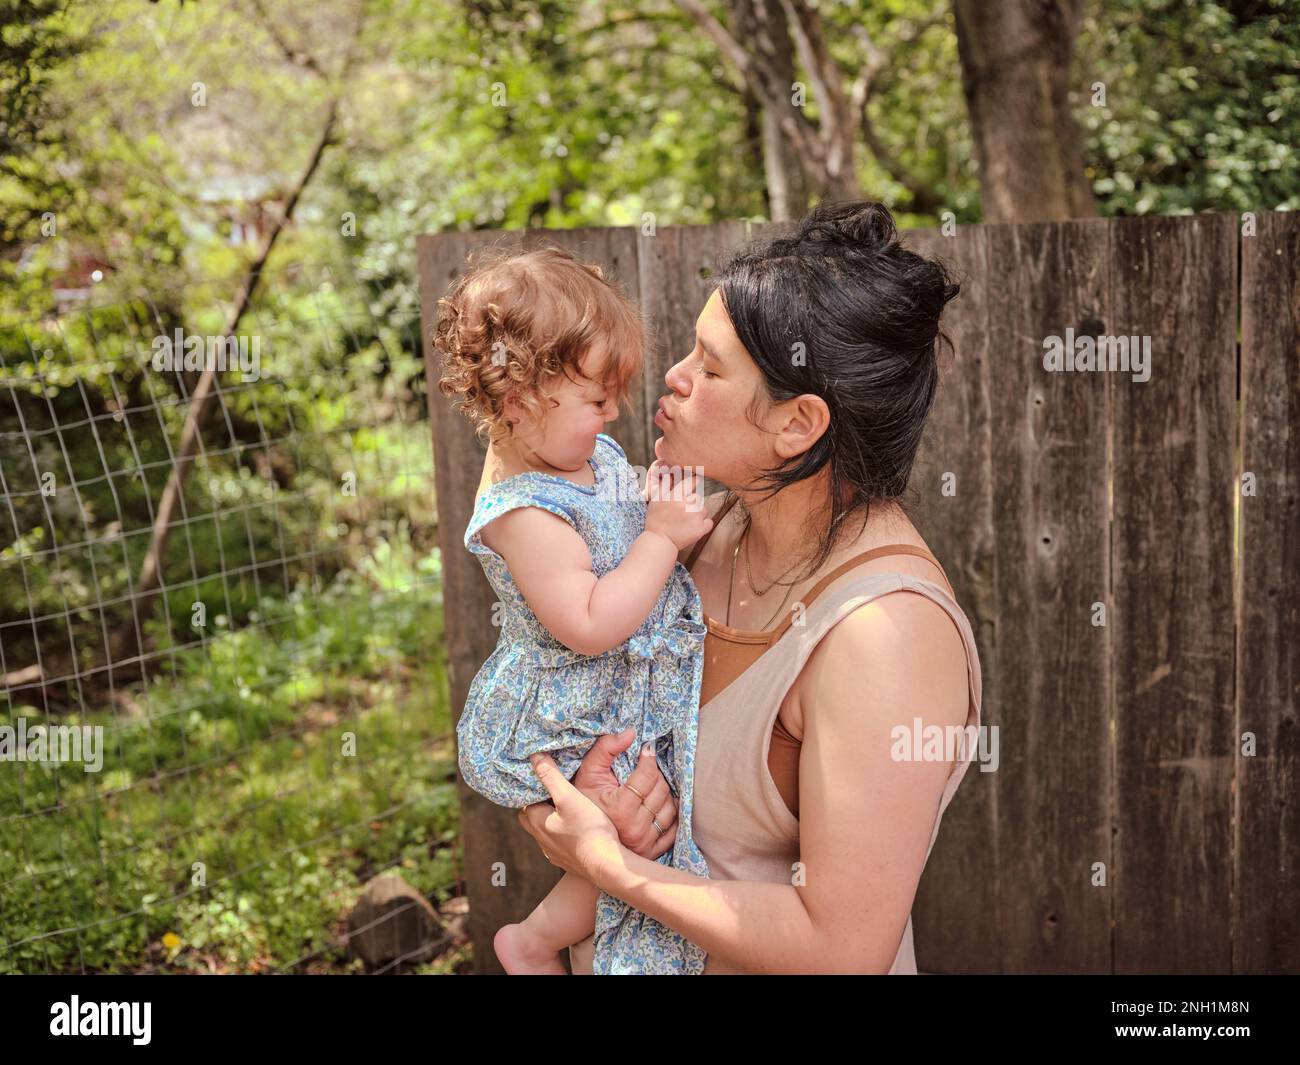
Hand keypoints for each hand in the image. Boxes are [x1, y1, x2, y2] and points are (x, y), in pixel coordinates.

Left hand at [518, 753, 622, 880]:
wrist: (606, 864)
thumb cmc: (588, 828)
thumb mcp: (569, 796)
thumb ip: (551, 776)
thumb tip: (534, 756)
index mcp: (536, 821)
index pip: (526, 801)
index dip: (534, 789)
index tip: (545, 780)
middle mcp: (541, 840)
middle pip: (531, 817)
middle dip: (538, 805)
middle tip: (554, 792)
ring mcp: (553, 853)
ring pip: (544, 831)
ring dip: (551, 820)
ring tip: (566, 809)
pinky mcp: (567, 861)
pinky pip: (558, 844)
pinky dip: (563, 835)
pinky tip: (577, 830)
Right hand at [572, 728, 677, 859]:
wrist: (578, 836)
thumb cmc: (582, 801)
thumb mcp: (588, 771)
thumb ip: (606, 748)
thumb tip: (631, 733)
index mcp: (621, 809)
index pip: (649, 776)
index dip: (649, 759)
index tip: (646, 751)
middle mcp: (635, 829)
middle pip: (661, 790)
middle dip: (656, 775)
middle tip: (646, 769)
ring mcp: (645, 843)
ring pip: (670, 808)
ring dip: (664, 793)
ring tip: (651, 786)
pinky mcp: (650, 852)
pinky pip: (673, 828)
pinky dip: (670, 814)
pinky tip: (658, 805)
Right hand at [644, 462, 711, 550]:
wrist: (659, 541)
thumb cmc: (656, 519)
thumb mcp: (656, 498)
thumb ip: (665, 483)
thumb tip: (669, 467)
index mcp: (676, 495)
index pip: (693, 481)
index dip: (695, 481)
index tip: (695, 482)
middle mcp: (687, 503)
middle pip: (698, 498)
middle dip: (692, 503)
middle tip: (682, 512)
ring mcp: (695, 516)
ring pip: (704, 509)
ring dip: (697, 514)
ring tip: (685, 521)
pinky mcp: (701, 528)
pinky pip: (709, 522)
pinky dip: (703, 525)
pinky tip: (692, 528)